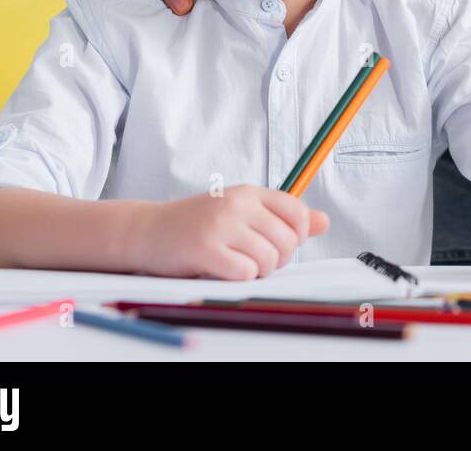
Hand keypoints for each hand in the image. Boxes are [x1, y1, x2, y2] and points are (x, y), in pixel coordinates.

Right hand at [129, 185, 329, 279]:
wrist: (147, 231)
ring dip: (256, 271)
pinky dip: (237, 278)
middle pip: (287, 241)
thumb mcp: (241, 212)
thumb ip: (282, 217)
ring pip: (268, 260)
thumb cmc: (197, 224)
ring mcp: (220, 225)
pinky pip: (245, 273)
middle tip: (251, 258)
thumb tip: (324, 221)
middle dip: (276, 259)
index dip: (296, 236)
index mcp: (249, 192)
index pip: (297, 212)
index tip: (277, 243)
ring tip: (235, 263)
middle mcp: (237, 204)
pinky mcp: (205, 249)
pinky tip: (221, 269)